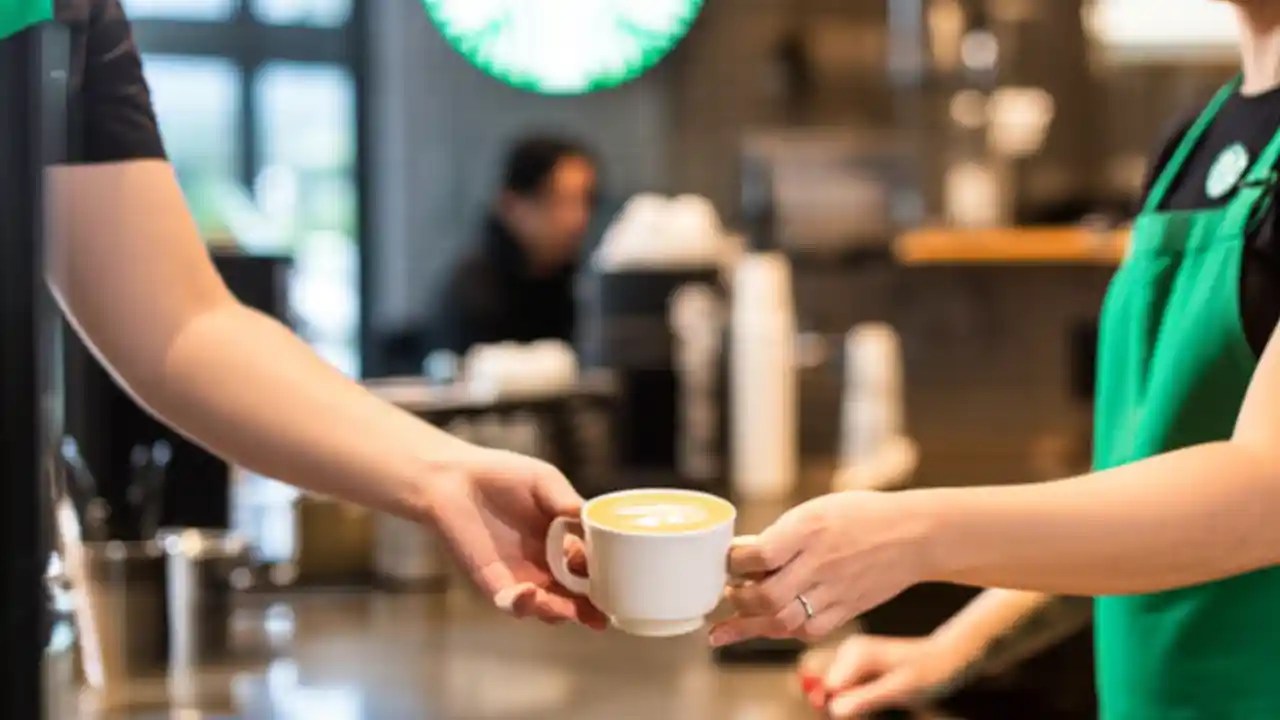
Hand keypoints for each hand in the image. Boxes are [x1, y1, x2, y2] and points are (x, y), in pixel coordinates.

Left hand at [424, 445, 606, 628]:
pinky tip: (530, 592)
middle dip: (588, 610)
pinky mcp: (493, 582)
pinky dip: (522, 604)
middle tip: (600, 615)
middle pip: (573, 597)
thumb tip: (593, 519)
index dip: (605, 579)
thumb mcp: (545, 482)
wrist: (454, 477)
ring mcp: (520, 577)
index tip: (621, 585)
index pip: (590, 568)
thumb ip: (568, 503)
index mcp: (562, 543)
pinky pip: (511, 604)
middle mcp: (544, 565)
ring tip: (569, 609)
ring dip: (559, 611)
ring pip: (546, 608)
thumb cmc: (500, 475)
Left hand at [710, 491, 930, 644]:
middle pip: (767, 597)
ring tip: (732, 623)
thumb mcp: (817, 509)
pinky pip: (808, 631)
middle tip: (729, 593)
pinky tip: (770, 626)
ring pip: (783, 621)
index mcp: (809, 529)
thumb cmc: (862, 516)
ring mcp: (835, 591)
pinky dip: (783, 631)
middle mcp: (820, 563)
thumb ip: (782, 533)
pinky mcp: (846, 610)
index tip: (728, 561)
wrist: (914, 535)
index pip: (759, 555)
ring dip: (751, 625)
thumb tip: (742, 553)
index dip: (734, 562)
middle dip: (739, 600)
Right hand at [817, 634, 969, 717]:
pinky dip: (860, 695)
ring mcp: (851, 653)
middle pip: (830, 689)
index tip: (868, 708)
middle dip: (848, 702)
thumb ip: (866, 698)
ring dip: (856, 700)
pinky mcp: (855, 660)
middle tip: (881, 700)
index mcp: (855, 653)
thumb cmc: (928, 672)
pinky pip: (846, 687)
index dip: (841, 706)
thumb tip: (834, 710)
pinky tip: (882, 689)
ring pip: (837, 690)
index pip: (827, 689)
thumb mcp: (898, 690)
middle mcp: (848, 649)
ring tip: (886, 693)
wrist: (947, 657)